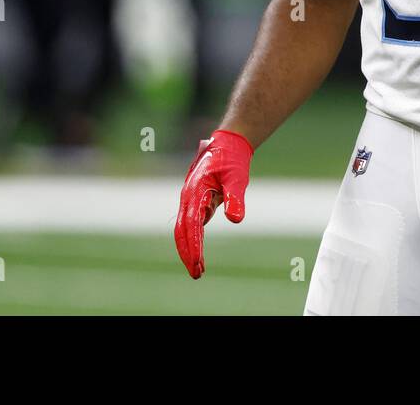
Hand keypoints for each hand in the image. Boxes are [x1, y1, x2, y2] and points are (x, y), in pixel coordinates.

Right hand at [174, 130, 252, 277]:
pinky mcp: (197, 202)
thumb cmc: (231, 160)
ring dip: (191, 249)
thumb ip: (235, 198)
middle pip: (182, 231)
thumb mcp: (237, 178)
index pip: (191, 225)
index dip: (193, 246)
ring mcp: (191, 200)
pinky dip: (195, 240)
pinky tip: (199, 254)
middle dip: (188, 253)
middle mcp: (188, 197)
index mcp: (194, 191)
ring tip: (199, 270)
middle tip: (196, 275)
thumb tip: (235, 220)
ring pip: (186, 229)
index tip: (198, 264)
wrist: (228, 144)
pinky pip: (193, 225)